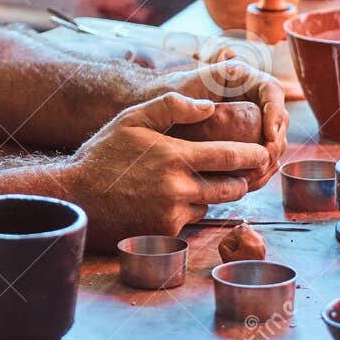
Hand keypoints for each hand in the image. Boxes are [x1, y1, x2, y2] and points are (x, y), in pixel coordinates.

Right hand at [64, 92, 269, 250]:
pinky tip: (168, 199)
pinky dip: (187, 210)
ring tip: (196, 181)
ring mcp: (173, 214)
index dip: (254, 154)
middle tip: (240, 170)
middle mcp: (179, 188)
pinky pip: (190, 221)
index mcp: (175, 156)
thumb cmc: (102, 155)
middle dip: (241, 178)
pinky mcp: (166, 233)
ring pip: (212, 204)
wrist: (76, 197)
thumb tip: (209, 106)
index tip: (264, 152)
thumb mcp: (131, 119)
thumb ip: (171, 106)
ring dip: (212, 194)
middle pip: (233, 187)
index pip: (232, 157)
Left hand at [148, 59, 287, 188]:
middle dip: (275, 142)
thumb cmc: (159, 97)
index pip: (271, 89)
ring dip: (270, 158)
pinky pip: (261, 153)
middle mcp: (249, 96)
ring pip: (274, 139)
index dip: (276, 112)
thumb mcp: (172, 94)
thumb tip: (208, 107)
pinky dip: (259, 168)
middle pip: (279, 118)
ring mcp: (249, 118)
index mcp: (238, 77)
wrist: (149, 108)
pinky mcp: (244, 138)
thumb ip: (186, 98)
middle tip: (264, 162)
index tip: (268, 135)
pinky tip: (249, 183)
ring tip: (256, 176)